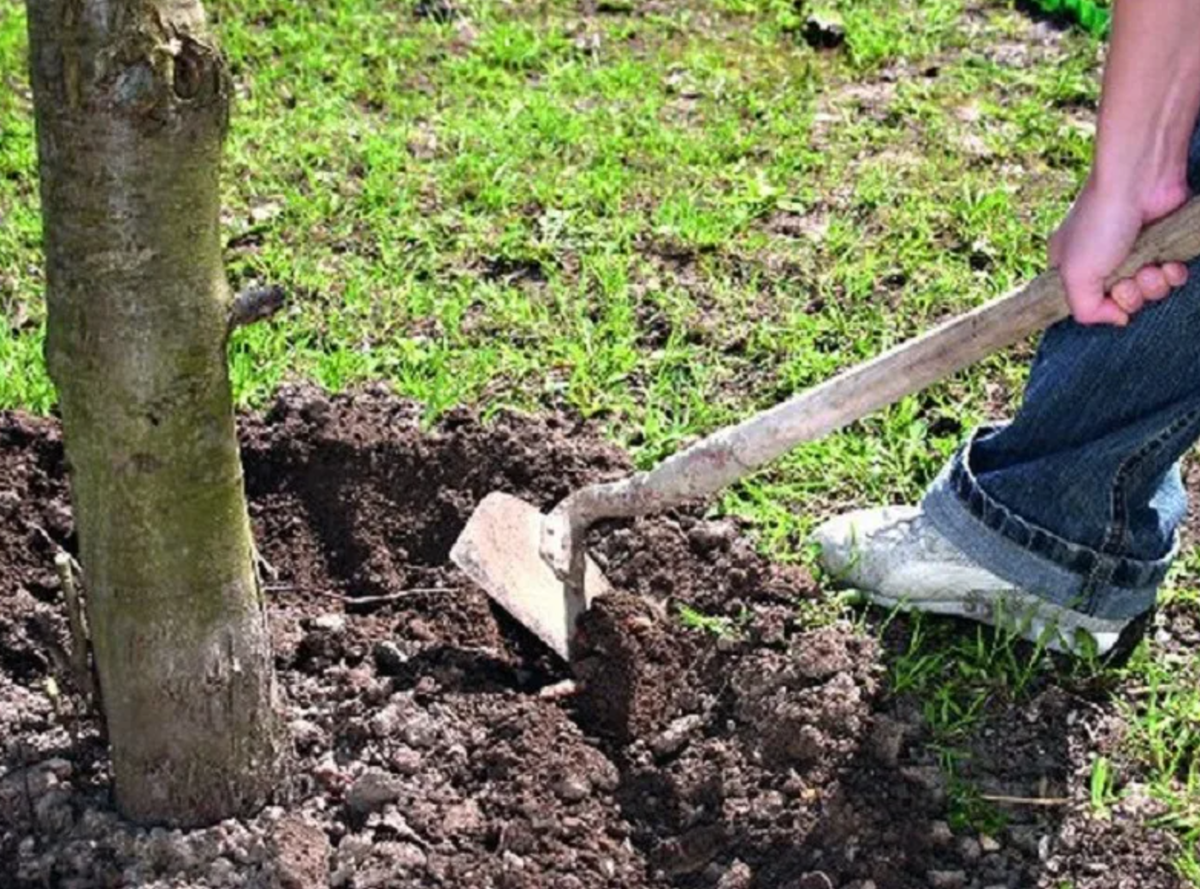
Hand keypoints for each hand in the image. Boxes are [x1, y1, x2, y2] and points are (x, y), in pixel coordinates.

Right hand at [1048, 178, 1189, 325]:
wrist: (1140, 179)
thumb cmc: (1100, 222)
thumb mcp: (1075, 275)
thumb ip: (1086, 310)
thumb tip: (1118, 319)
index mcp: (1072, 267)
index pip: (1086, 305)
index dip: (1100, 308)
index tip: (1106, 295)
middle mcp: (1102, 262)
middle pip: (1121, 302)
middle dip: (1131, 296)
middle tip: (1130, 277)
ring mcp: (1135, 254)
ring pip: (1149, 292)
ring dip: (1153, 286)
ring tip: (1150, 267)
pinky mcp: (1162, 245)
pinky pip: (1172, 277)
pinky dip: (1173, 275)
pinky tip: (1168, 264)